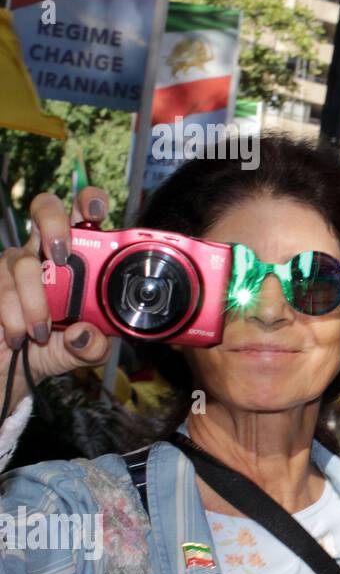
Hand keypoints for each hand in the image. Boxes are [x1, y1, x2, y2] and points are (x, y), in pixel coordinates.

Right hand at [0, 186, 114, 411]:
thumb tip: (87, 334)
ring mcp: (10, 263)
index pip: (84, 216)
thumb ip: (93, 345)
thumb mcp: (80, 352)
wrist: (6, 371)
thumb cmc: (48, 350)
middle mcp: (42, 252)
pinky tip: (17, 336)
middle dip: (53, 224)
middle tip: (61, 255)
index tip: (97, 212)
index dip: (90, 203)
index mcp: (76, 260)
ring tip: (40, 333)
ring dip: (35, 303)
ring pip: (23, 262)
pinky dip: (12, 315)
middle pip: (44, 209)